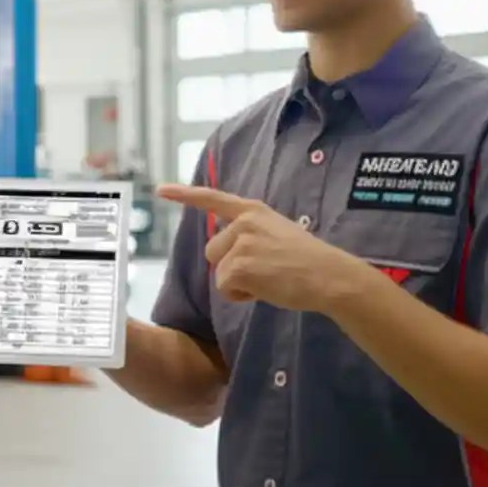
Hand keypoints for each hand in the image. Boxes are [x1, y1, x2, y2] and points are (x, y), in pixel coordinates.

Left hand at [157, 184, 356, 311]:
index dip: (184, 195)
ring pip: (218, 271)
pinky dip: (241, 296)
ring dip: (237, 283)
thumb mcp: (278, 233)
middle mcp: (243, 222)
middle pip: (212, 251)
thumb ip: (252, 235)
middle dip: (231, 266)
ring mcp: (240, 242)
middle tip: (265, 271)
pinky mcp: (238, 265)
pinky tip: (265, 289)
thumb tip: (231, 255)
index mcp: (253, 211)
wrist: (328, 276)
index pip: (213, 199)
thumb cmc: (308, 261)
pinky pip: (225, 288)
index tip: (159, 190)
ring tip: (269, 280)